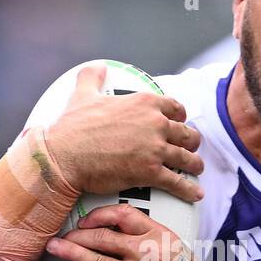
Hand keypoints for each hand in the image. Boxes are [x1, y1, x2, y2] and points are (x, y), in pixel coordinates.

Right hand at [45, 63, 203, 202]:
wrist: (64, 156)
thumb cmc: (72, 127)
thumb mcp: (82, 95)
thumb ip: (92, 77)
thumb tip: (96, 66)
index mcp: (144, 103)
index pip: (175, 108)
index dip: (180, 117)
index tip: (180, 124)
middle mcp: (155, 123)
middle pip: (186, 133)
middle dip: (191, 142)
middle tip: (189, 149)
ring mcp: (155, 148)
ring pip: (187, 158)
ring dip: (194, 165)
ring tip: (196, 170)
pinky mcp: (150, 172)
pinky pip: (178, 182)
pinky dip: (189, 189)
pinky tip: (196, 194)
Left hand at [45, 203, 228, 260]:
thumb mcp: (178, 253)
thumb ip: (153, 240)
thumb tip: (120, 233)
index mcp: (162, 237)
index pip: (124, 214)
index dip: (99, 215)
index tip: (86, 221)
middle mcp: (150, 252)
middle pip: (104, 236)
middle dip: (77, 235)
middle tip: (63, 237)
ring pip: (96, 257)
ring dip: (70, 252)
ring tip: (55, 249)